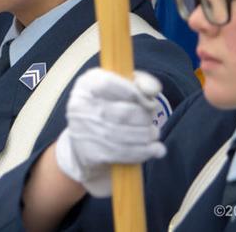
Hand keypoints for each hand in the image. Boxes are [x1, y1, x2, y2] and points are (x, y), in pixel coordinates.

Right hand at [55, 68, 165, 196]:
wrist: (85, 142)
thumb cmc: (109, 107)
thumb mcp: (123, 87)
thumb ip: (141, 81)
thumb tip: (153, 90)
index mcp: (87, 84)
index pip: (110, 84)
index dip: (135, 94)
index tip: (149, 103)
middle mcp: (80, 106)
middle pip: (122, 113)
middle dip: (145, 118)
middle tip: (152, 121)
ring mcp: (83, 131)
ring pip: (125, 135)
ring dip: (147, 136)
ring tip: (154, 134)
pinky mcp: (90, 154)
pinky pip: (122, 153)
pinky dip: (144, 152)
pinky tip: (155, 150)